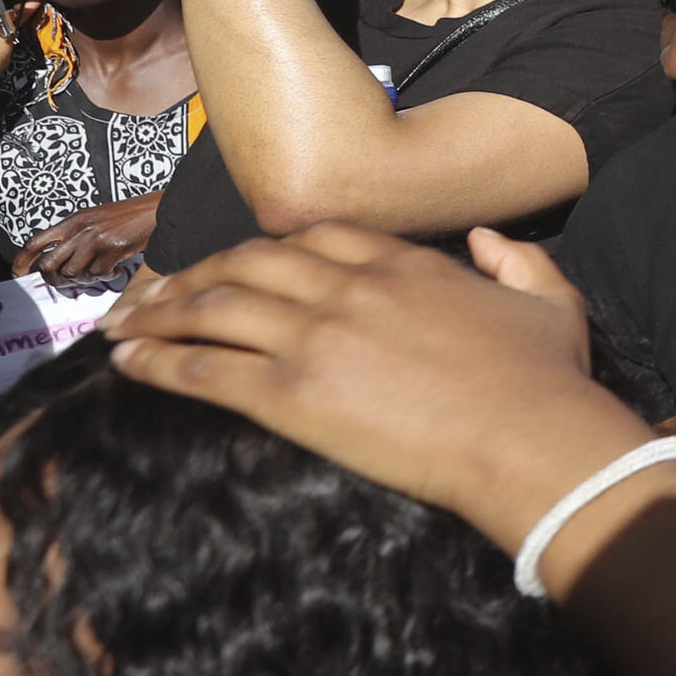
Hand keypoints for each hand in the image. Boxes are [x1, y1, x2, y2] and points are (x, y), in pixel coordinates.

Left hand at [14, 193, 159, 280]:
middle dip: (51, 279)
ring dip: (80, 279)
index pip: (34, 243)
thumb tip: (55, 258)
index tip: (20, 274)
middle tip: (60, 282)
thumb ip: (72, 235)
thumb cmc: (124, 216)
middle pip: (47, 264)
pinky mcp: (112, 250)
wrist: (153, 210)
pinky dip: (104, 276)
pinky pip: (97, 274)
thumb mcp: (91, 218)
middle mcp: (79, 231)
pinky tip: (112, 269)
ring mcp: (94, 241)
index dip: (22, 262)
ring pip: (70, 273)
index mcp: (71, 222)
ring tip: (93, 273)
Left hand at [104, 223, 664, 556]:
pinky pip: (204, 368)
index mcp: (405, 264)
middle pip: (250, 261)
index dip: (264, 247)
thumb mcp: (552, 300)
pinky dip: (159, 361)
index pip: (314, 236)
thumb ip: (518, 258)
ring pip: (215, 307)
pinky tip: (129, 364)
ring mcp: (317, 336)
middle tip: (159, 291)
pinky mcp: (292, 394)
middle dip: (195, 272)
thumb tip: (486, 239)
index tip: (236, 262)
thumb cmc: (548, 379)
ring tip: (124, 325)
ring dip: (159, 312)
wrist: (529, 438)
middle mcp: (350, 287)